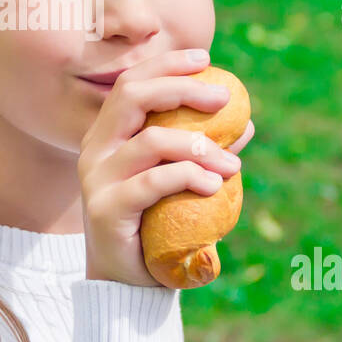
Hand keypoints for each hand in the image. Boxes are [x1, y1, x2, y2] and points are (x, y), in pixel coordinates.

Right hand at [77, 49, 255, 286]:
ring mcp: (96, 179)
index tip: (205, 59)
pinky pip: (154, 182)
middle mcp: (95, 149)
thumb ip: (204, 153)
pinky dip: (189, 176)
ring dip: (201, 146)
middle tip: (224, 99)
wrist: (125, 282)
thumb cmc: (154, 225)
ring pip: (151, 141)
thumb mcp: (180, 182)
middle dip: (181, 88)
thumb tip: (246, 125)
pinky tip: (214, 185)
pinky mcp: (106, 209)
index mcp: (106, 134)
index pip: (130, 83)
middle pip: (132, 96)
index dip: (165, 64)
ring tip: (233, 164)